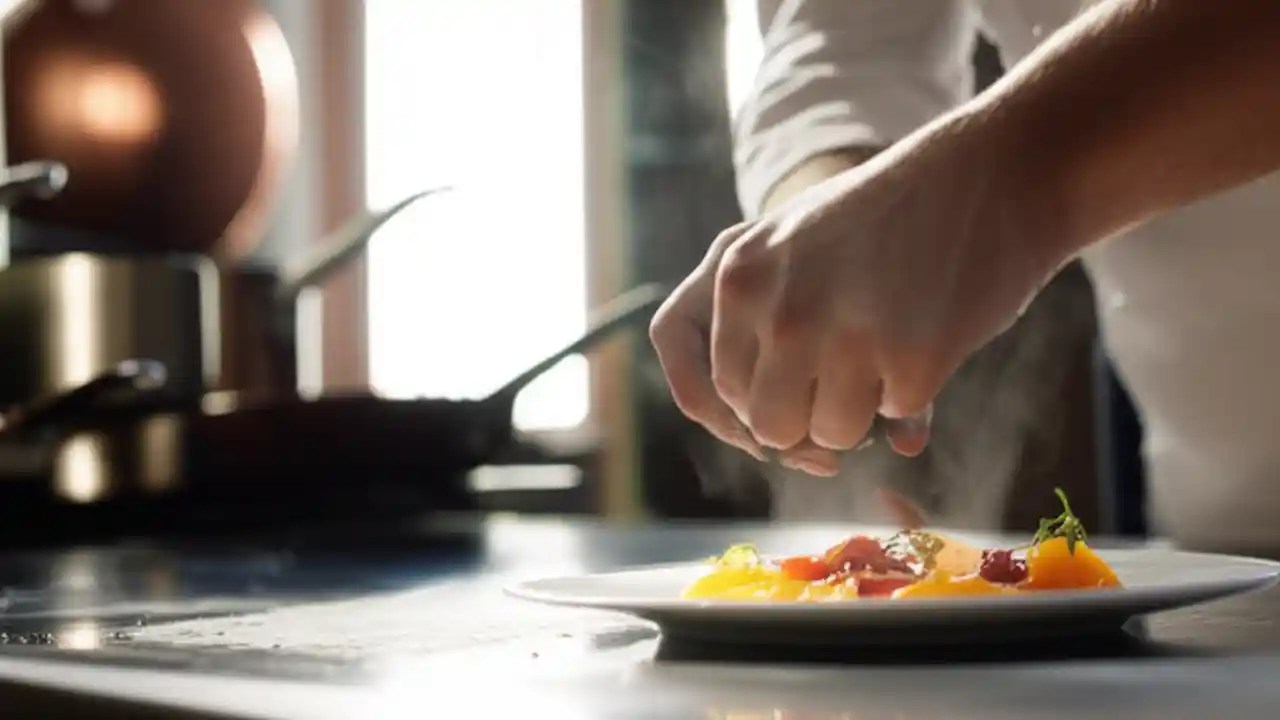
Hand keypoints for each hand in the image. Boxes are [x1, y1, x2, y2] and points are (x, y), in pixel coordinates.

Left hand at [650, 115, 1070, 473]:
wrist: (992, 173)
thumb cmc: (890, 216)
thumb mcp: (796, 245)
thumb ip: (765, 326)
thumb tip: (771, 447)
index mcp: (737, 272)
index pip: (710, 385)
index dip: (742, 412)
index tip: (778, 410)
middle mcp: (777, 307)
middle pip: (765, 424)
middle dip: (804, 423)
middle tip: (842, 394)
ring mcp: (841, 334)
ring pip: (828, 435)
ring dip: (860, 415)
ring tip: (886, 354)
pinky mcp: (909, 357)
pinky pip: (895, 418)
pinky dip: (914, 393)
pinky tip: (930, 336)